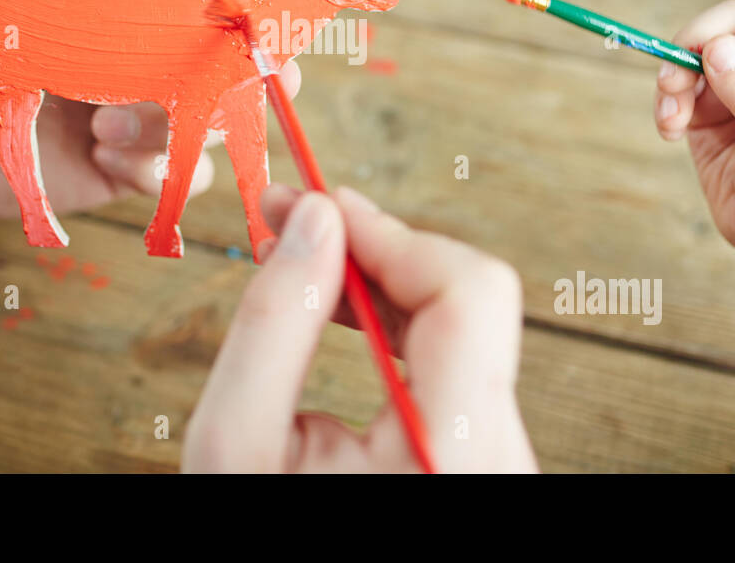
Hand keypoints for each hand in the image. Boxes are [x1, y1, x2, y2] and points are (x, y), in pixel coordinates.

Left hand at [0, 1, 297, 218]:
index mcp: (97, 10)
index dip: (220, 0)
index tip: (241, 15)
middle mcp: (129, 57)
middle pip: (215, 59)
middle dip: (240, 74)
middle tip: (225, 89)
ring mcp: (134, 112)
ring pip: (204, 121)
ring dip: (169, 128)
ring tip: (104, 132)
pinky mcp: (127, 166)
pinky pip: (173, 173)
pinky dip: (151, 172)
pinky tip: (103, 164)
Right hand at [182, 187, 536, 472]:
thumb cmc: (259, 549)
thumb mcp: (238, 449)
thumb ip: (274, 324)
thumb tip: (311, 221)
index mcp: (453, 452)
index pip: (467, 291)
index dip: (389, 232)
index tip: (316, 206)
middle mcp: (497, 456)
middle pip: (467, 301)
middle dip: (375, 249)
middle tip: (292, 221)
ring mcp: (496, 461)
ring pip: (464, 331)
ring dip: (383, 287)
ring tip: (307, 268)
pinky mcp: (480, 461)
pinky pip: (456, 367)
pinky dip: (396, 330)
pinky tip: (342, 317)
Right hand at [653, 0, 734, 263]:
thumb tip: (718, 48)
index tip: (728, 64)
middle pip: (729, 22)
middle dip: (696, 45)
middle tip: (676, 78)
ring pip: (695, 52)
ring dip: (673, 78)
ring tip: (670, 118)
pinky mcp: (708, 112)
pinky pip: (676, 87)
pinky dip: (665, 103)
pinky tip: (669, 133)